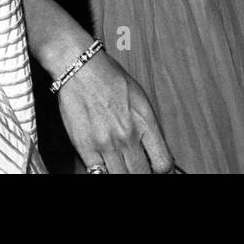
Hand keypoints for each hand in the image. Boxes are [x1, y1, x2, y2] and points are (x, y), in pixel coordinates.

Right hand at [57, 51, 174, 173]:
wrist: (80, 67)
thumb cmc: (108, 77)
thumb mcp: (139, 97)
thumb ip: (147, 126)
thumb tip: (153, 149)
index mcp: (145, 122)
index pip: (163, 163)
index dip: (160, 170)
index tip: (155, 168)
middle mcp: (128, 135)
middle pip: (142, 174)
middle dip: (141, 172)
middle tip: (136, 165)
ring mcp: (106, 144)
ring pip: (121, 176)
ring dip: (122, 172)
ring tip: (120, 164)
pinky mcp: (85, 147)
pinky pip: (97, 173)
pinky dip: (102, 171)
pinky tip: (104, 163)